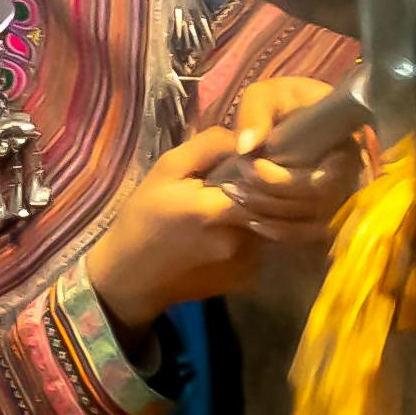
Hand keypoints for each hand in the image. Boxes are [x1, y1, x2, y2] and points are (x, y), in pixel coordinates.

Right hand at [82, 77, 373, 318]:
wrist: (130, 277)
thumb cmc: (143, 217)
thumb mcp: (166, 170)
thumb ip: (208, 147)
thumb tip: (246, 136)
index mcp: (218, 209)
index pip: (273, 186)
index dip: (283, 168)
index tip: (285, 154)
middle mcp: (239, 239)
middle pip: (280, 206)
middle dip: (284, 189)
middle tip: (279, 172)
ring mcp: (246, 263)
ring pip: (275, 226)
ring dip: (272, 211)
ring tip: (255, 197)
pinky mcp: (246, 278)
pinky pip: (264, 246)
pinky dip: (260, 233)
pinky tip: (240, 226)